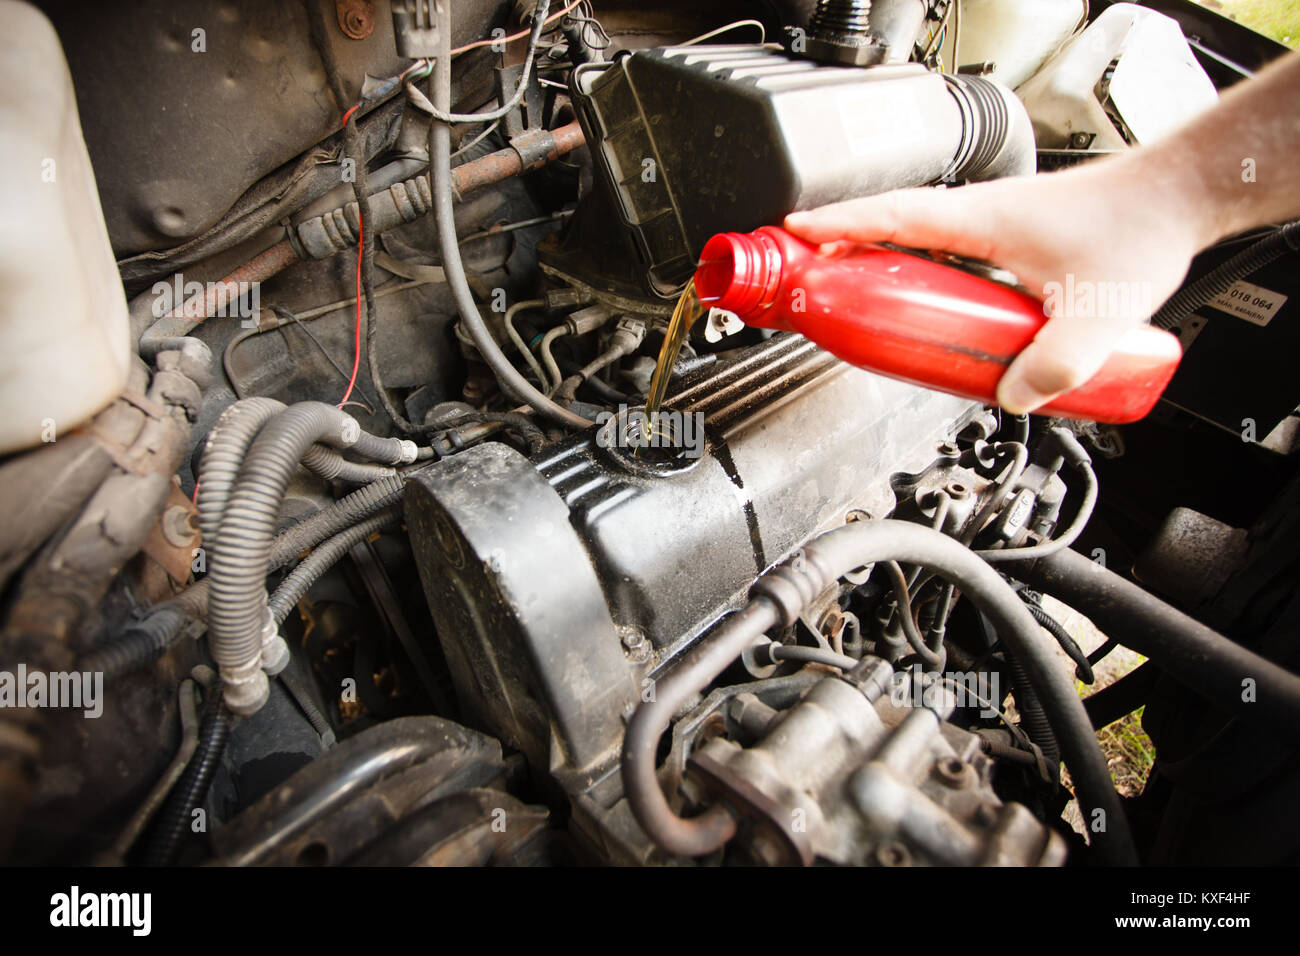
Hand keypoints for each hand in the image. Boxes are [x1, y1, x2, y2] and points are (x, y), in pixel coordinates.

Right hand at [784, 159, 1204, 413]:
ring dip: (886, 268)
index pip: (891, 216)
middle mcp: (983, 216)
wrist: (1180, 198)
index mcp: (982, 219)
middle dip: (846, 254)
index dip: (838, 227)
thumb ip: (1056, 365)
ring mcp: (998, 225)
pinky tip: (936, 312)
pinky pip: (952, 257)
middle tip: (814, 284)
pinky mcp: (1016, 239)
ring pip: (922, 246)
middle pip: (893, 231)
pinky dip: (926, 276)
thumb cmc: (1139, 228)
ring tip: (864, 305)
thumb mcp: (1098, 314)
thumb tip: (1015, 398)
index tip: (795, 236)